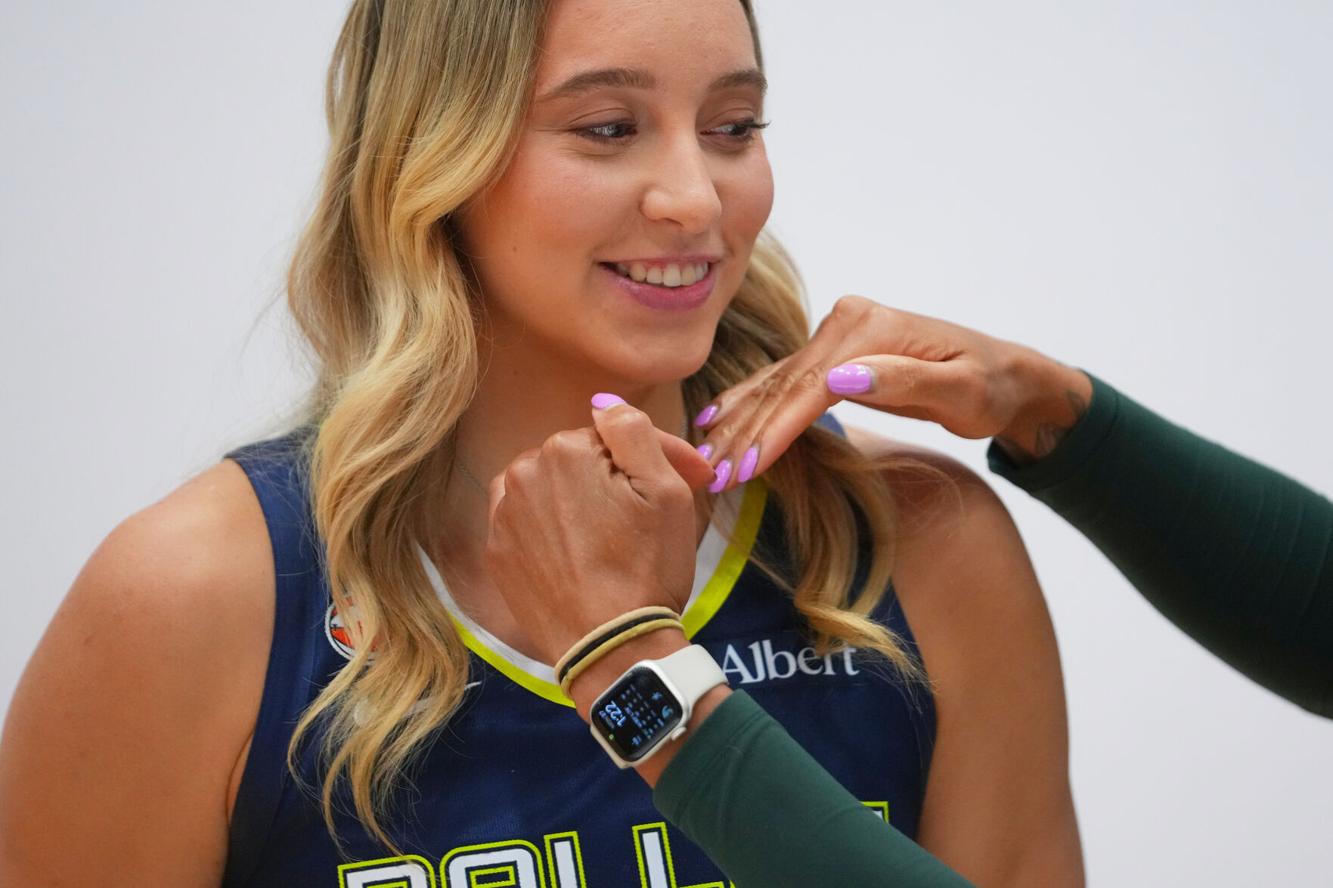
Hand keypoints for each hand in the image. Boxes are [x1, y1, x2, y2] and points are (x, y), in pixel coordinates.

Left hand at [482, 396, 714, 667]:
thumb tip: (602, 404)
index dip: (656, 457)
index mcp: (565, 450)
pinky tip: (583, 555)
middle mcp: (522, 473)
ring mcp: (502, 516)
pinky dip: (554, 531)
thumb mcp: (665, 490)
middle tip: (653, 516)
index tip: (691, 481)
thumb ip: (632, 430)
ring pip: (551, 488)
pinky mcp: (496, 554)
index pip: (614, 435)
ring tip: (614, 536)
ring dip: (580, 501)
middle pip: (579, 460)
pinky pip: (529, 524)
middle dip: (616, 479)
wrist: (610, 650)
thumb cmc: (647, 568)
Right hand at [693, 295, 1093, 489]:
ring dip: (737, 422)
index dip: (775, 429)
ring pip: (774, 383)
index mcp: (870, 328)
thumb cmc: (991, 386)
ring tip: (701, 454)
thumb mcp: (964, 390)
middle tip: (709, 475)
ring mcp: (835, 335)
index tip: (746, 466)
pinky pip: (782, 382)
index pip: (809, 386)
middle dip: (745, 432)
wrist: (1005, 374)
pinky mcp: (832, 353)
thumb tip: (842, 379)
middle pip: (782, 384)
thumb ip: (904, 382)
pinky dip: (748, 403)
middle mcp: (845, 323)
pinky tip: (716, 420)